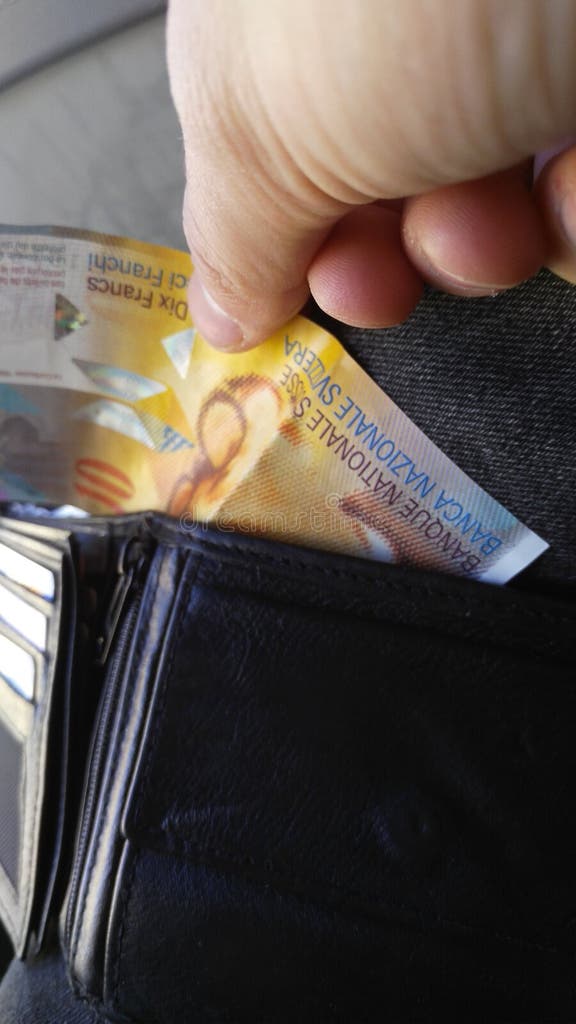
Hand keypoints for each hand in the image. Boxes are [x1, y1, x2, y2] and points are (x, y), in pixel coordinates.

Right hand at [167, 0, 575, 349]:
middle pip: (389, 197)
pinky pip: (574, 191)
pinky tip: (571, 190)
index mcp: (284, 30)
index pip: (277, 164)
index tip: (310, 299)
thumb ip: (232, 237)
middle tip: (400, 270)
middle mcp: (392, 34)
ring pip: (495, 206)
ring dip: (489, 248)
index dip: (292, 248)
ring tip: (498, 220)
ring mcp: (501, 50)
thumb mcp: (264, 129)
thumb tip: (222, 316)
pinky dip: (573, 218)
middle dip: (395, 262)